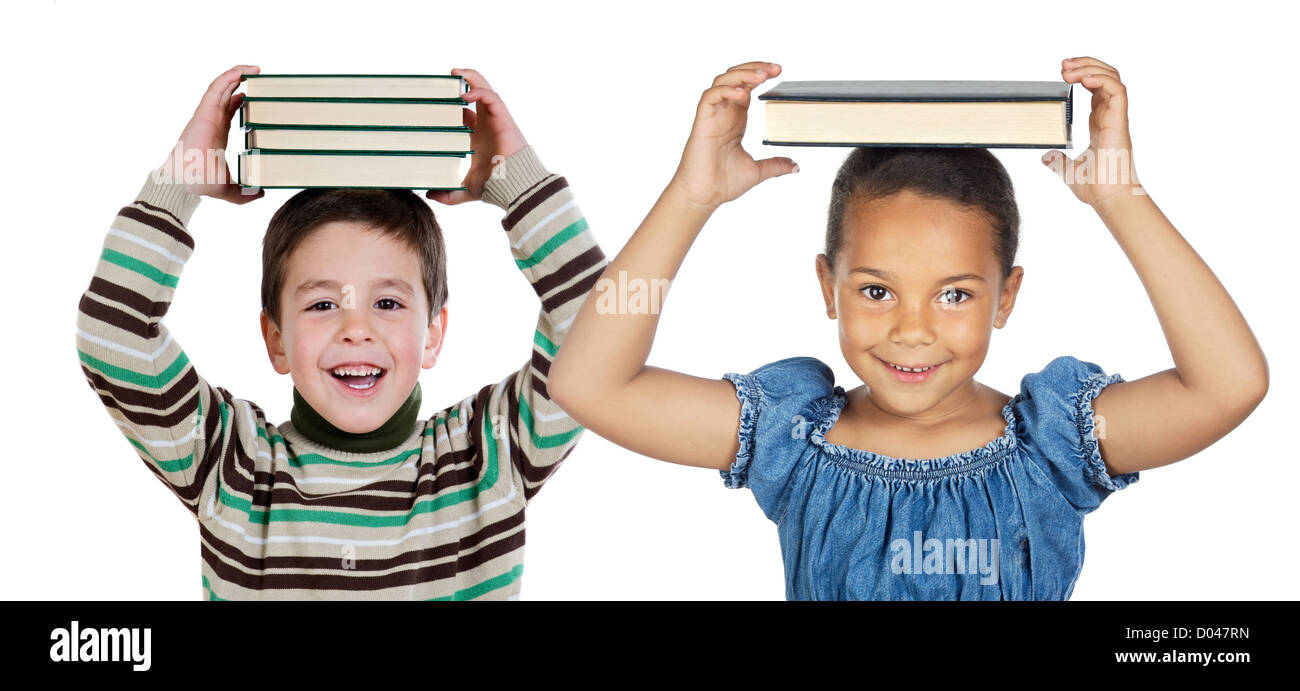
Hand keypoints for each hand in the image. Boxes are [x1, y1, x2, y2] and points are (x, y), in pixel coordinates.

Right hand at [157, 64, 263, 203]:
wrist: (188, 180)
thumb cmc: (201, 181)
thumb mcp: (229, 188)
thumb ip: (244, 193)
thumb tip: (260, 194)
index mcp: (216, 132)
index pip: (227, 110)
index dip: (239, 99)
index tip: (252, 95)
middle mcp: (212, 120)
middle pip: (225, 94)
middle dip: (239, 82)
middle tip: (258, 76)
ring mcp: (208, 114)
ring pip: (222, 86)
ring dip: (237, 74)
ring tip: (255, 69)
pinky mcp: (206, 111)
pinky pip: (217, 87)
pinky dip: (230, 77)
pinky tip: (244, 72)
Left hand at [426, 68, 526, 204]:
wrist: (514, 185)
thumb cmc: (496, 185)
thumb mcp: (466, 189)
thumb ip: (448, 194)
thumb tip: (428, 195)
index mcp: (479, 136)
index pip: (465, 113)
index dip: (452, 105)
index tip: (435, 101)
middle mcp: (487, 124)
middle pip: (477, 94)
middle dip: (464, 82)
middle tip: (447, 76)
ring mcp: (496, 119)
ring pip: (486, 89)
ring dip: (472, 78)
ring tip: (456, 72)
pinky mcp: (503, 118)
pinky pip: (492, 97)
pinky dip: (479, 91)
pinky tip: (465, 94)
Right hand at [665, 61, 797, 210]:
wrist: (703, 196)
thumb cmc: (721, 183)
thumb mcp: (757, 171)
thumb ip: (775, 165)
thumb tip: (795, 166)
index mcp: (735, 120)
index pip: (747, 87)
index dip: (760, 75)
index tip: (779, 71)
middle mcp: (723, 114)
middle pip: (736, 78)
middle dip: (754, 69)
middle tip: (775, 68)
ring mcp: (712, 116)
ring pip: (722, 81)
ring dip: (742, 74)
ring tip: (761, 75)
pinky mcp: (702, 122)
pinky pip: (710, 97)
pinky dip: (725, 90)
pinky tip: (741, 93)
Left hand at [1041, 56, 1141, 206]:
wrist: (1108, 197)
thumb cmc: (1095, 186)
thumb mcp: (1069, 170)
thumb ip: (1058, 161)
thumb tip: (1046, 157)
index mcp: (1100, 123)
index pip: (1096, 89)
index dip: (1083, 75)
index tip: (1064, 72)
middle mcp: (1109, 116)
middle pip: (1105, 77)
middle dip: (1086, 65)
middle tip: (1063, 64)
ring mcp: (1116, 117)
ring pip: (1112, 78)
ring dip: (1090, 68)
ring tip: (1067, 68)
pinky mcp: (1120, 120)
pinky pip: (1116, 89)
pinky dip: (1100, 79)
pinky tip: (1082, 78)